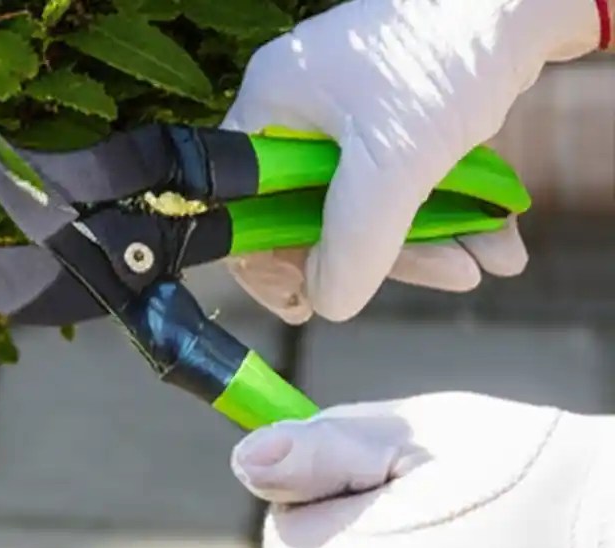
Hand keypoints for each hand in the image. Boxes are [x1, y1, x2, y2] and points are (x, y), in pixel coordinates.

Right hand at [221, 0, 602, 322]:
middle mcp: (304, 105)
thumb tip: (329, 303)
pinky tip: (496, 238)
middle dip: (385, 255)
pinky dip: (449, 210)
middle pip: (317, 210)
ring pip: (373, 202)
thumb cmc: (447, 53)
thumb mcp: (393, 164)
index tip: (310, 302)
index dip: (270, 258)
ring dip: (431, 239)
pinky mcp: (403, 108)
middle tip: (442, 276)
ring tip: (485, 260)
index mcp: (272, 105)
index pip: (242, 201)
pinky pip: (408, 178)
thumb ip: (354, 243)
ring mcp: (355, 107)